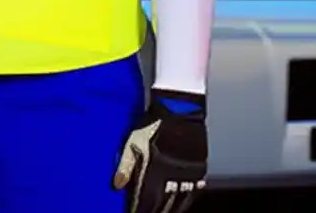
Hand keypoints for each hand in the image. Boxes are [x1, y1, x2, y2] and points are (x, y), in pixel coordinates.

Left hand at [113, 89, 208, 212]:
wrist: (179, 112)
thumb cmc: (152, 126)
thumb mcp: (132, 143)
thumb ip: (124, 165)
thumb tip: (117, 185)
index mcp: (154, 174)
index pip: (146, 201)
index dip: (140, 209)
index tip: (135, 212)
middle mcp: (171, 178)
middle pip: (163, 204)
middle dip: (155, 211)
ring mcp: (187, 176)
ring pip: (178, 201)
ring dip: (171, 208)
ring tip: (164, 212)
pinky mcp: (198, 171)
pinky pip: (193, 192)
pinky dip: (186, 201)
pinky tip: (182, 204)